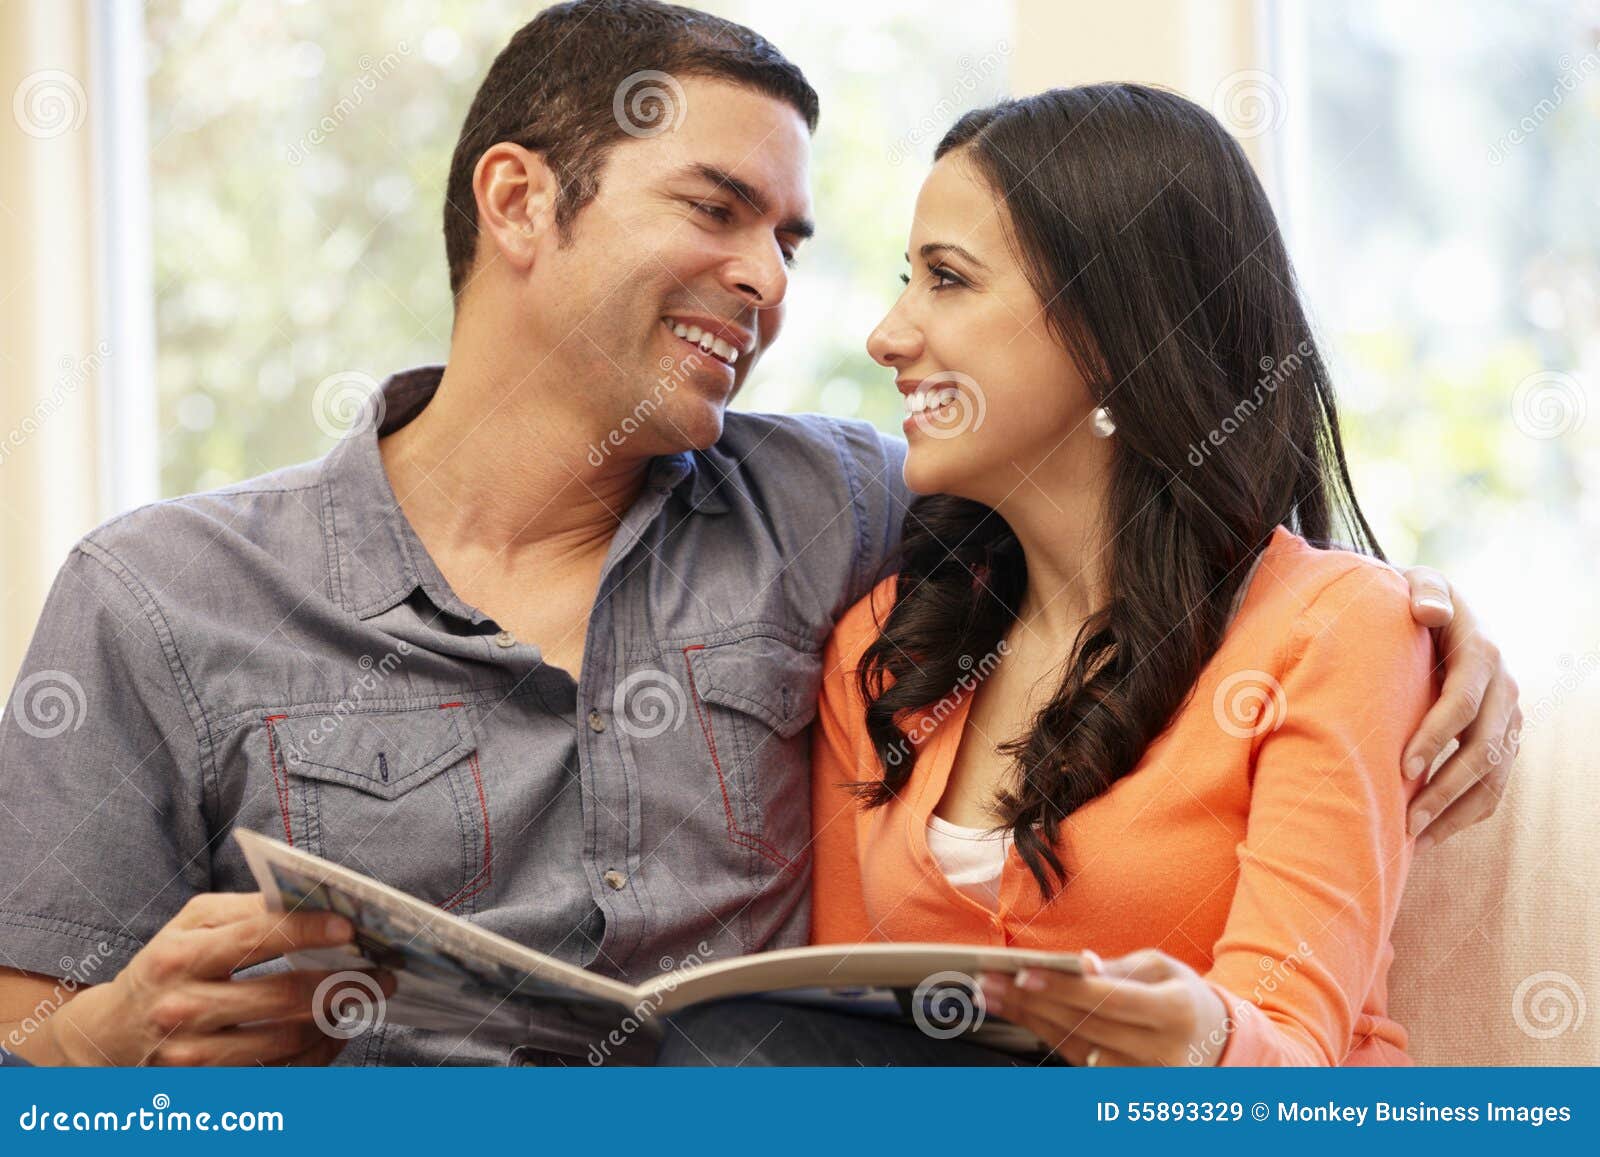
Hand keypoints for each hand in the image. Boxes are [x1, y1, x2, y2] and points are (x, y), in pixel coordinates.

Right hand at [33, 892, 394, 1065]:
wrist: (110, 1034)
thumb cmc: (166, 966)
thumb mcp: (191, 924)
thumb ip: (247, 908)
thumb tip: (312, 901)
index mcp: (181, 956)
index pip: (257, 937)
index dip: (309, 930)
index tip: (350, 927)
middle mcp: (184, 1008)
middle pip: (284, 998)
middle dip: (343, 983)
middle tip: (381, 973)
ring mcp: (194, 1056)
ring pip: (289, 1040)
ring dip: (337, 1018)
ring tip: (363, 998)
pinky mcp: (207, 1088)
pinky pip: (280, 1073)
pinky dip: (318, 1052)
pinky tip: (337, 1031)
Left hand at [978, 948, 1229, 1065]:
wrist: (1213, 1044)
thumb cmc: (1180, 995)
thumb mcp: (1160, 969)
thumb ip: (1117, 969)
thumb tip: (1079, 965)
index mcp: (1176, 1012)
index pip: (1109, 1000)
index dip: (1064, 988)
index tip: (1022, 973)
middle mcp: (1161, 1053)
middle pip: (1084, 1024)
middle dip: (1030, 1001)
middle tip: (988, 980)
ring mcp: (1142, 1079)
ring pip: (1073, 1045)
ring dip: (1027, 1019)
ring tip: (992, 996)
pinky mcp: (1126, 1091)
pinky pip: (1076, 1060)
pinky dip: (1045, 1035)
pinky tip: (1019, 1016)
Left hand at [1399, 567, 1522, 850]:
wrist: (1443, 610)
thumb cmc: (1417, 599)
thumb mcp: (1420, 583)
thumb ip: (1423, 591)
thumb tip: (1428, 611)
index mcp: (1482, 653)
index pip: (1462, 703)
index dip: (1436, 737)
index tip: (1404, 767)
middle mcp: (1504, 688)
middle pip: (1482, 750)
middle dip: (1445, 788)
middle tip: (1406, 819)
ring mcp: (1509, 716)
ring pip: (1494, 776)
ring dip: (1456, 811)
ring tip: (1415, 838)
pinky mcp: (1504, 737)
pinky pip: (1494, 783)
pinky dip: (1468, 813)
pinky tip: (1432, 835)